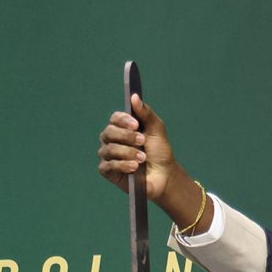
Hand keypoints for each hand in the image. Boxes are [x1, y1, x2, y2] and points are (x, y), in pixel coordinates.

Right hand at [97, 94, 197, 218]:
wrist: (163, 175)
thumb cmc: (159, 151)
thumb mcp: (156, 129)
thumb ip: (146, 113)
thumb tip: (134, 96)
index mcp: (122, 127)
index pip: (114, 119)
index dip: (123, 121)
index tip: (136, 125)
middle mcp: (111, 140)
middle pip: (109, 133)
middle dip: (126, 137)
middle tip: (142, 142)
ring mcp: (108, 156)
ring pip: (109, 150)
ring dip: (127, 153)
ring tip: (142, 159)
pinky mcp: (107, 171)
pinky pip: (108, 166)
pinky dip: (122, 165)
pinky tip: (134, 168)